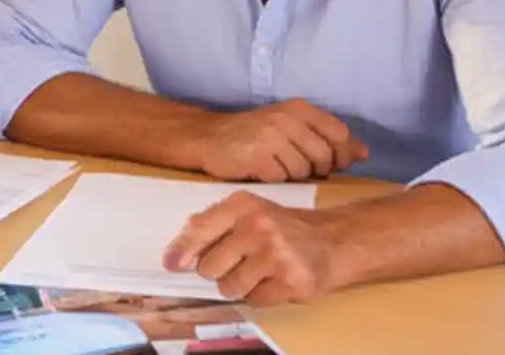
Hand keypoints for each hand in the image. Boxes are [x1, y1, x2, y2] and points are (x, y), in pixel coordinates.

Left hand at [164, 191, 344, 305]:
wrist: (333, 240)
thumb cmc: (280, 227)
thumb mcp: (247, 212)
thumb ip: (210, 224)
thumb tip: (174, 253)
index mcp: (242, 204)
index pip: (200, 229)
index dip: (182, 249)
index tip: (171, 264)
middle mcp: (258, 225)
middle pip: (209, 267)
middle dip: (218, 271)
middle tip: (238, 262)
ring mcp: (276, 254)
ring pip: (229, 288)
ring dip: (238, 286)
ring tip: (257, 272)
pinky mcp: (291, 280)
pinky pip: (254, 301)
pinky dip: (259, 296)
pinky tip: (273, 280)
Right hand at [186, 99, 368, 181]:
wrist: (209, 137)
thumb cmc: (254, 134)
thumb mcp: (292, 127)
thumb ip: (328, 138)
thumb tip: (364, 153)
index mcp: (299, 108)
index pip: (339, 134)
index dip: (340, 154)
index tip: (328, 163)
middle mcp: (287, 119)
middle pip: (324, 156)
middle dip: (317, 169)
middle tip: (298, 168)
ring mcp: (271, 137)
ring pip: (303, 170)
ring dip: (293, 175)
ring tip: (276, 166)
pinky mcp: (257, 157)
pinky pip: (281, 178)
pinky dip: (274, 179)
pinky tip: (262, 170)